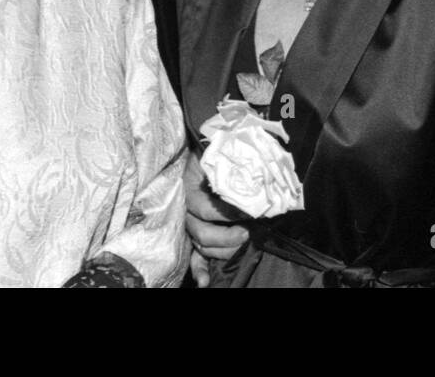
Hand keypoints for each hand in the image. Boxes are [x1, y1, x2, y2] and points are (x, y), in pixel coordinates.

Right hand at [184, 149, 248, 282]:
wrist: (196, 152)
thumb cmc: (211, 153)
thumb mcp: (215, 155)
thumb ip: (227, 167)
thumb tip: (249, 179)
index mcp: (190, 191)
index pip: (207, 209)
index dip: (228, 213)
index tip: (249, 212)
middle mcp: (186, 210)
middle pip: (203, 233)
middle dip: (228, 237)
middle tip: (247, 232)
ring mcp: (188, 224)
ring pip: (202, 245)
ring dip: (223, 251)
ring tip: (243, 244)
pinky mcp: (192, 233)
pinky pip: (193, 254)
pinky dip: (199, 269)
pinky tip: (205, 282)